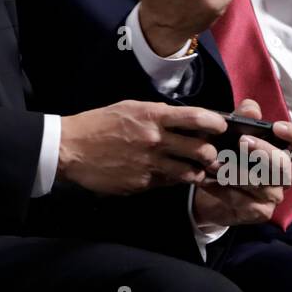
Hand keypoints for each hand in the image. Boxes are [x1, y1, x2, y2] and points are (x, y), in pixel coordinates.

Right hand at [58, 101, 227, 195]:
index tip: (221, 127)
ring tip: (196, 170)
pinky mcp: (142, 183)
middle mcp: (155, 140)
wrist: (71, 148)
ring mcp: (150, 164)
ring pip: (190, 173)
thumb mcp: (129, 108)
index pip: (196, 118)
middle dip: (211, 154)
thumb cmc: (99, 124)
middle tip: (211, 154)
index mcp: (152, 116)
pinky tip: (168, 176)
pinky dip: (172, 180)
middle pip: (201, 150)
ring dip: (197, 172)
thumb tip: (181, 120)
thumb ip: (157, 114)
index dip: (215, 123)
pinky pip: (167, 183)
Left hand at [194, 100, 291, 226]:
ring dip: (234, 171)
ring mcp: (273, 196)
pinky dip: (222, 188)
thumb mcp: (231, 133)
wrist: (209, 190)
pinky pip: (242, 200)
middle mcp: (284, 176)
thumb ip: (242, 118)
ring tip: (212, 161)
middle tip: (242, 141)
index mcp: (283, 153)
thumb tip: (251, 109)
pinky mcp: (259, 212)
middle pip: (283, 166)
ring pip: (261, 184)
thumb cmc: (227, 156)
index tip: (277, 127)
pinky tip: (206, 179)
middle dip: (263, 151)